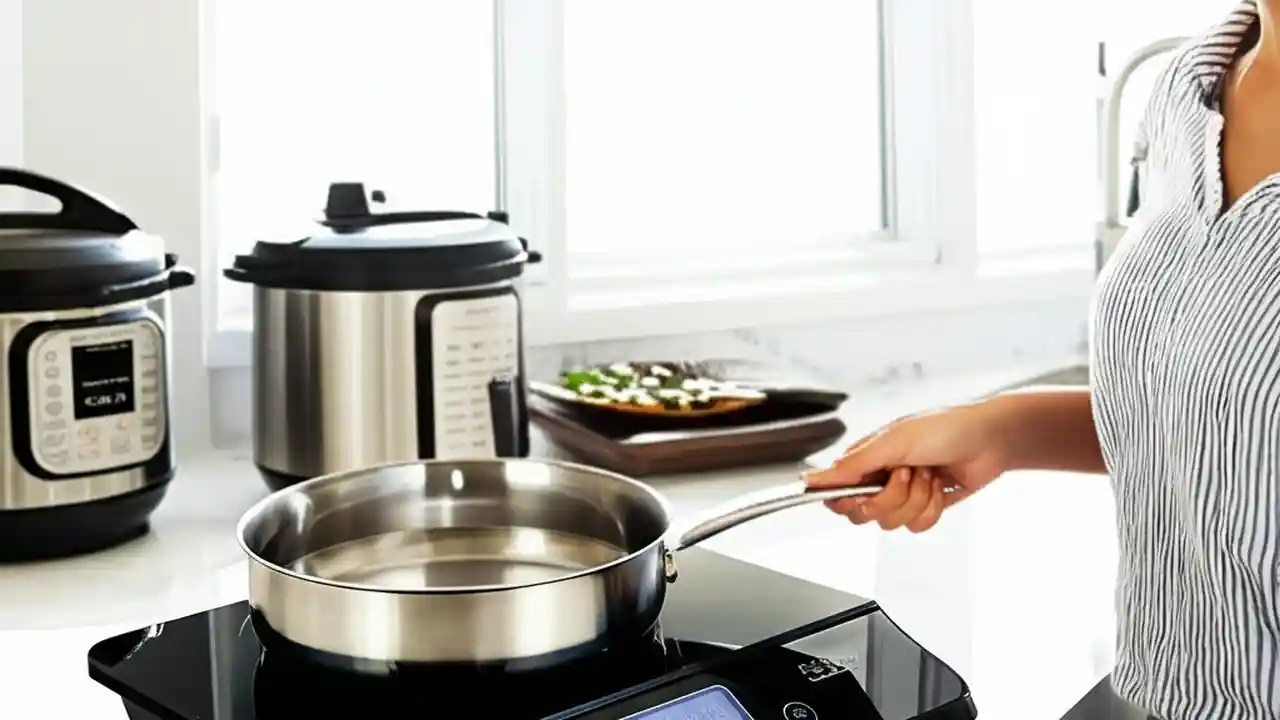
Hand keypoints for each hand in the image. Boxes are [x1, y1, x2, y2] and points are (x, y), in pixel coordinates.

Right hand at [805, 402, 1008, 531]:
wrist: (991, 439)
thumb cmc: (943, 428)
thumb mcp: (891, 443)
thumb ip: (851, 467)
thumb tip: (811, 480)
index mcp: (865, 459)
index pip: (837, 493)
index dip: (848, 499)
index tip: (864, 493)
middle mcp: (880, 478)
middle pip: (864, 514)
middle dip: (891, 498)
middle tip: (906, 474)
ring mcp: (904, 495)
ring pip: (892, 522)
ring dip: (917, 499)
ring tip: (929, 475)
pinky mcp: (926, 507)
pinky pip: (917, 526)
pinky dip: (933, 508)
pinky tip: (941, 486)